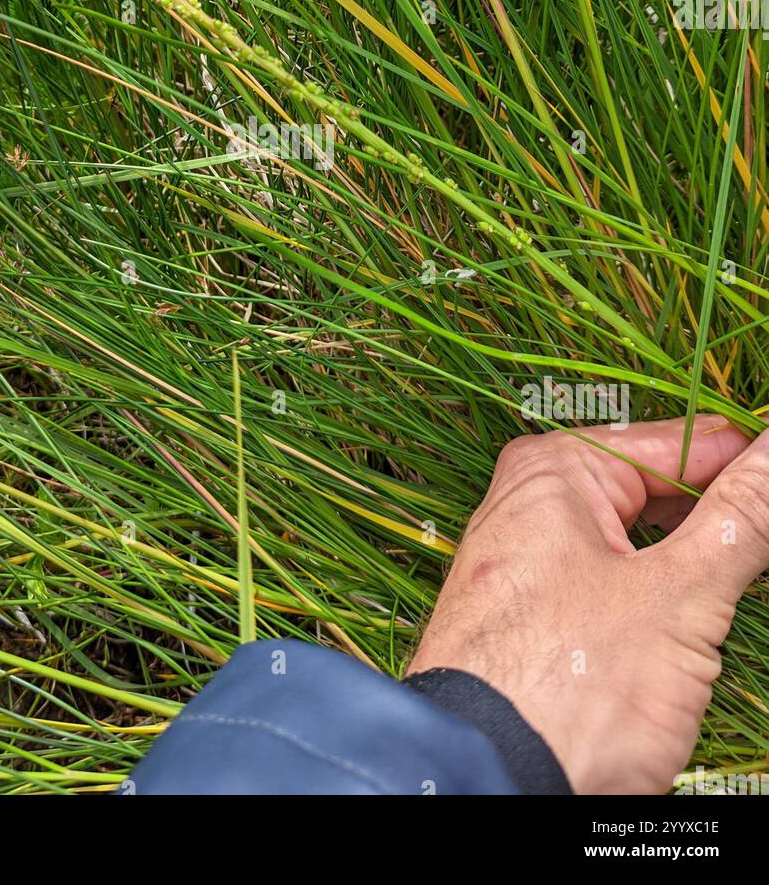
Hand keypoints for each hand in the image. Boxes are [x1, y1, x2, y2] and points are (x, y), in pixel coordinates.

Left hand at [408, 416, 768, 793]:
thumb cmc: (566, 690)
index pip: (685, 442)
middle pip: (660, 491)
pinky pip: (612, 584)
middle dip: (724, 518)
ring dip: (695, 562)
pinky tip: (688, 626)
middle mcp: (532, 501)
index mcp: (556, 469)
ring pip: (640, 542)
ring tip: (738, 578)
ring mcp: (528, 560)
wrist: (486, 785)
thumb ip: (742, 518)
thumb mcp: (679, 596)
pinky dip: (660, 598)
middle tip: (764, 546)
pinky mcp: (533, 615)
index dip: (753, 467)